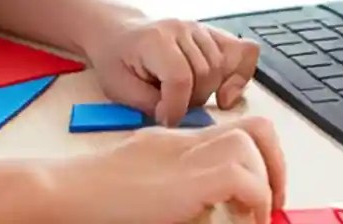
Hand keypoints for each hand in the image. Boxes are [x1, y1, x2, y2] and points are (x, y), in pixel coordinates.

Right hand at [48, 115, 286, 223]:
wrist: (66, 191)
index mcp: (176, 142)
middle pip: (254, 127)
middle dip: (275, 162)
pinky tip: (244, 219)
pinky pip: (244, 180)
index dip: (258, 157)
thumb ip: (171, 180)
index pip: (233, 132)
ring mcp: (188, 157)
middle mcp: (187, 142)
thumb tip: (202, 206)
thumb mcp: (140, 176)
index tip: (260, 191)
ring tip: (258, 214)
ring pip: (252, 144)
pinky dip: (254, 200)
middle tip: (273, 199)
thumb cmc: (92, 192)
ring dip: (266, 181)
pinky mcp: (189, 181)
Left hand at [83, 17, 259, 125]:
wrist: (117, 33)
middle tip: (172, 107)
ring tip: (187, 96)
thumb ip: (149, 104)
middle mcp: (182, 29)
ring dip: (209, 91)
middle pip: (205, 74)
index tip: (166, 120)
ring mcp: (200, 29)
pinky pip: (242, 52)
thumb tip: (177, 118)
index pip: (180, 78)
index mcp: (155, 39)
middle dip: (191, 101)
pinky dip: (238, 76)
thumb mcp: (119, 88)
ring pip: (223, 68)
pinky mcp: (213, 34)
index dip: (176, 107)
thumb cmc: (116, 60)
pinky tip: (224, 93)